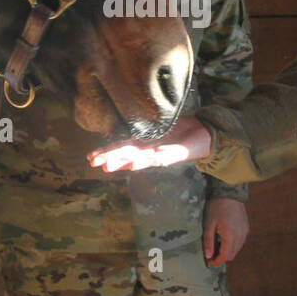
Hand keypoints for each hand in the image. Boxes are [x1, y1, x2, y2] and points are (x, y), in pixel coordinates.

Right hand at [88, 115, 211, 172]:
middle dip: (116, 159)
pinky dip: (164, 156)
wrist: (204, 135)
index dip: (107, 153)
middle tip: (100, 164)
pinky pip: (171, 154)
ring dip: (137, 161)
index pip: (122, 149)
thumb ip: (143, 134)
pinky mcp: (181, 152)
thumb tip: (123, 135)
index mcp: (144, 145)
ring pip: (148, 158)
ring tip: (124, 164)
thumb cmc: (179, 131)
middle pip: (130, 155)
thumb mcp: (158, 130)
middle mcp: (152, 151)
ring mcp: (166, 153)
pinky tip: (156, 156)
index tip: (92, 158)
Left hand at [203, 198, 248, 265]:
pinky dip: (233, 243)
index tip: (209, 261)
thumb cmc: (216, 207)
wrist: (229, 192)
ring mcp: (245, 232)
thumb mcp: (208, 224)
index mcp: (230, 236)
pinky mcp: (246, 227)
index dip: (217, 261)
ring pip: (237, 249)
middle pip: (232, 254)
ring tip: (217, 244)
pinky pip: (240, 241)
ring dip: (228, 250)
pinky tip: (225, 236)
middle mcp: (240, 236)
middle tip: (211, 252)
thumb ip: (208, 241)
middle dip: (222, 256)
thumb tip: (208, 256)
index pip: (225, 256)